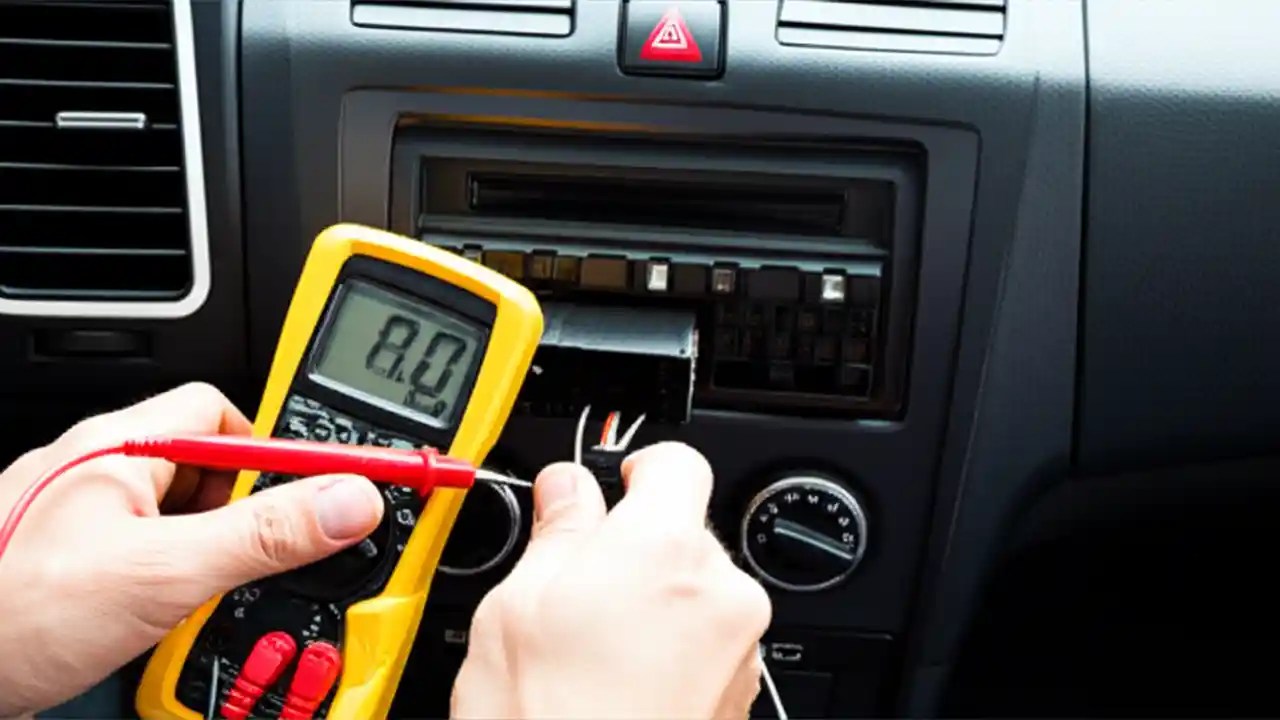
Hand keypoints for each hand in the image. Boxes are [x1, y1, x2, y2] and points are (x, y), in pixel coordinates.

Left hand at [0, 383, 384, 717]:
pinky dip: (175, 584)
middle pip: (210, 467)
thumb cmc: (5, 618)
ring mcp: (82, 522)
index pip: (224, 412)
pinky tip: (171, 617)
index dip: (278, 450)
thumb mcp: (161, 573)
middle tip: (261, 556)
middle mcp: (98, 472)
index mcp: (118, 445)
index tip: (327, 486)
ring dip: (209, 554)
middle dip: (245, 513)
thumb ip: (263, 534)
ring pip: (179, 518)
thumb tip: (347, 499)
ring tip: (206, 596)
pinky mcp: (73, 568)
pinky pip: (149, 556)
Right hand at [451, 442, 771, 718]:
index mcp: (664, 549)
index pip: (676, 461)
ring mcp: (738, 647)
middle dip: (634, 546)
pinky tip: (616, 680)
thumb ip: (557, 530)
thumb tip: (567, 489)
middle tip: (572, 585)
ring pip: (695, 588)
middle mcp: (720, 591)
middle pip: (684, 529)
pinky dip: (672, 645)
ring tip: (589, 648)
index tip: (606, 491)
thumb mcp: (517, 609)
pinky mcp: (740, 693)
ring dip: (653, 599)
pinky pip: (709, 639)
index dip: (636, 469)